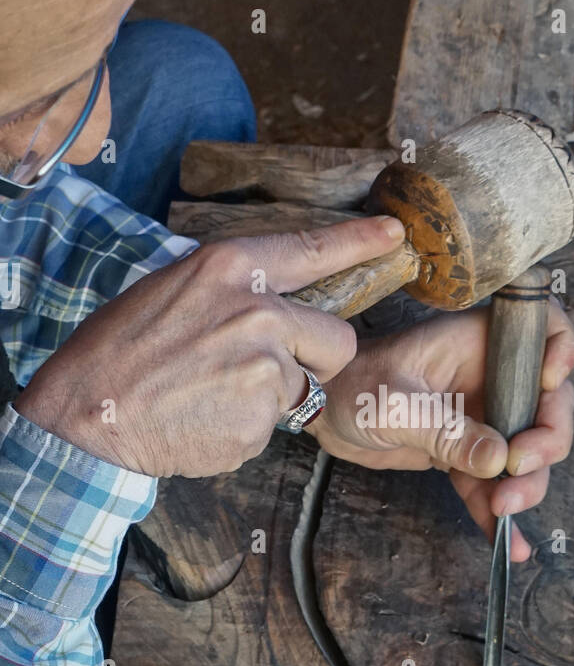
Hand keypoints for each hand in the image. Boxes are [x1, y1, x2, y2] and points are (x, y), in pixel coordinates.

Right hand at [16, 216, 404, 476]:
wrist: (86, 411)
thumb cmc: (121, 349)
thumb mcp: (173, 290)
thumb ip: (233, 291)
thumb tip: (277, 299)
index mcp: (231, 270)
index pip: (313, 251)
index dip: (360, 243)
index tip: (395, 235)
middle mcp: (258, 314)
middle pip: (336, 339)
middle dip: (316, 359)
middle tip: (265, 368)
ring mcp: (263, 371)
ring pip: (303, 389)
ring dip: (271, 398)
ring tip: (212, 396)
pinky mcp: (259, 421)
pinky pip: (273, 427)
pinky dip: (245, 430)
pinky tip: (204, 420)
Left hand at [311, 301, 573, 560]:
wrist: (325, 413)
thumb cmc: (354, 385)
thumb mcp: (396, 405)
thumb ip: (447, 431)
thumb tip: (499, 460)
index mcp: (479, 343)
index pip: (545, 329)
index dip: (561, 351)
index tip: (549, 384)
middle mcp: (491, 375)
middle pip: (548, 406)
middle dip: (545, 443)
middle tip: (517, 470)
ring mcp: (483, 415)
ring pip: (527, 452)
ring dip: (526, 485)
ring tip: (503, 509)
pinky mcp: (467, 452)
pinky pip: (494, 483)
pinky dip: (501, 513)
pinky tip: (512, 547)